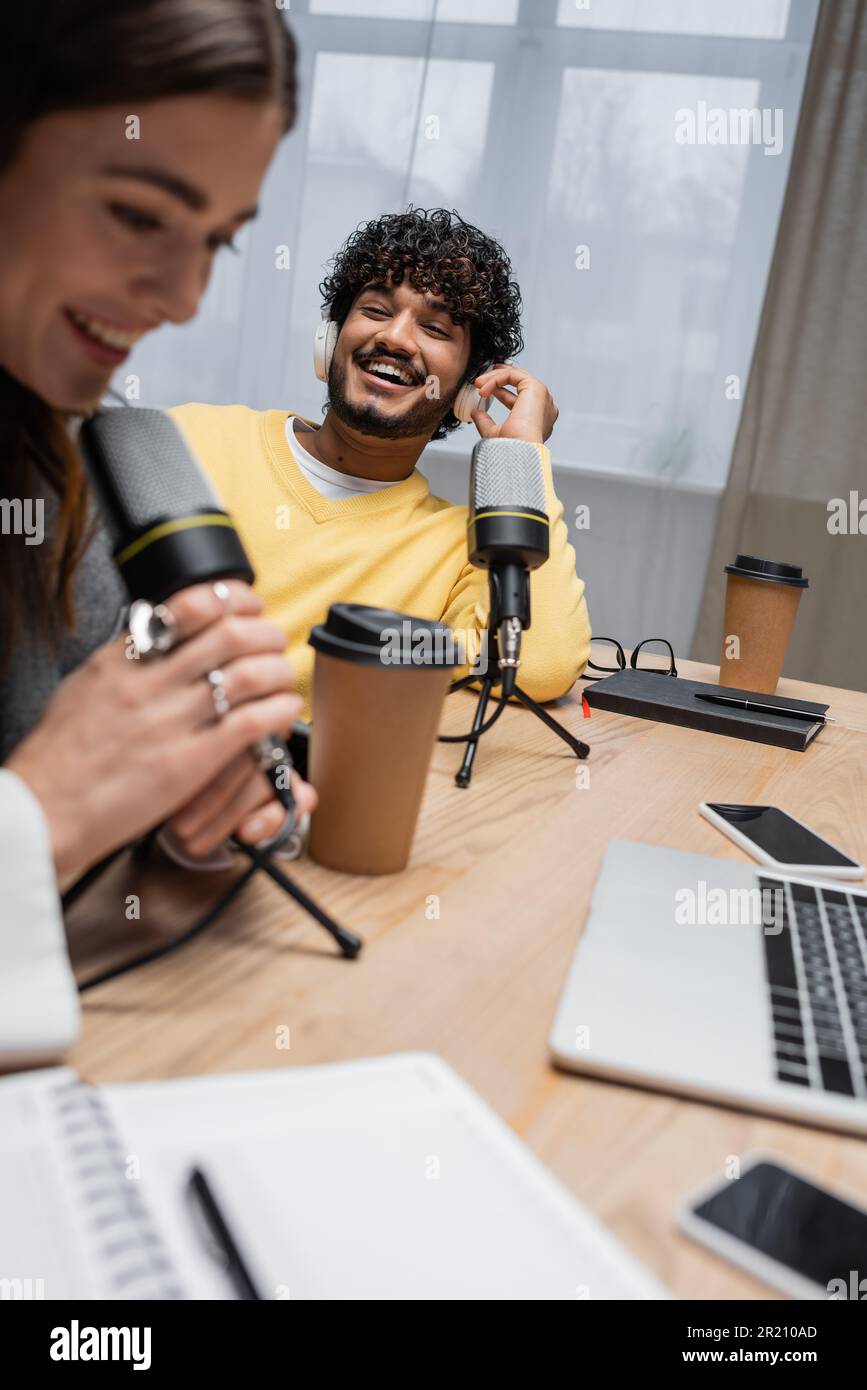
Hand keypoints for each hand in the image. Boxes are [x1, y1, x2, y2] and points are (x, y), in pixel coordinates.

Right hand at [6, 581, 312, 877]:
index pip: (189, 605)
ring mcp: (169, 722)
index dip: (233, 600)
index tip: (250, 606)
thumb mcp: (84, 687)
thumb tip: (155, 637)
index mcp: (121, 659)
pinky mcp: (188, 763)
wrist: (45, 810)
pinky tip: (283, 713)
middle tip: (274, 643)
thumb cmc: (61, 757)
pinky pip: (249, 724)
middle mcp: (148, 683)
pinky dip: (277, 712)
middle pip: (230, 635)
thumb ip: (123, 660)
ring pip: (248, 675)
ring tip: (283, 679)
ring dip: (278, 672)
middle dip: (265, 634)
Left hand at [470, 365, 558, 443]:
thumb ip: (486, 421)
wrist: (518, 450)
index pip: (520, 396)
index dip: (502, 389)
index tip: (485, 389)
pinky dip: (496, 379)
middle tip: (482, 379)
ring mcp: (542, 396)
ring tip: (478, 384)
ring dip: (494, 377)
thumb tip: (476, 412)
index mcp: (538, 419)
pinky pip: (513, 375)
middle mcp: (543, 406)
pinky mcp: (536, 388)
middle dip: (499, 377)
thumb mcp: (494, 433)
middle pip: (520, 382)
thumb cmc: (510, 448)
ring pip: (516, 376)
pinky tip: (484, 388)